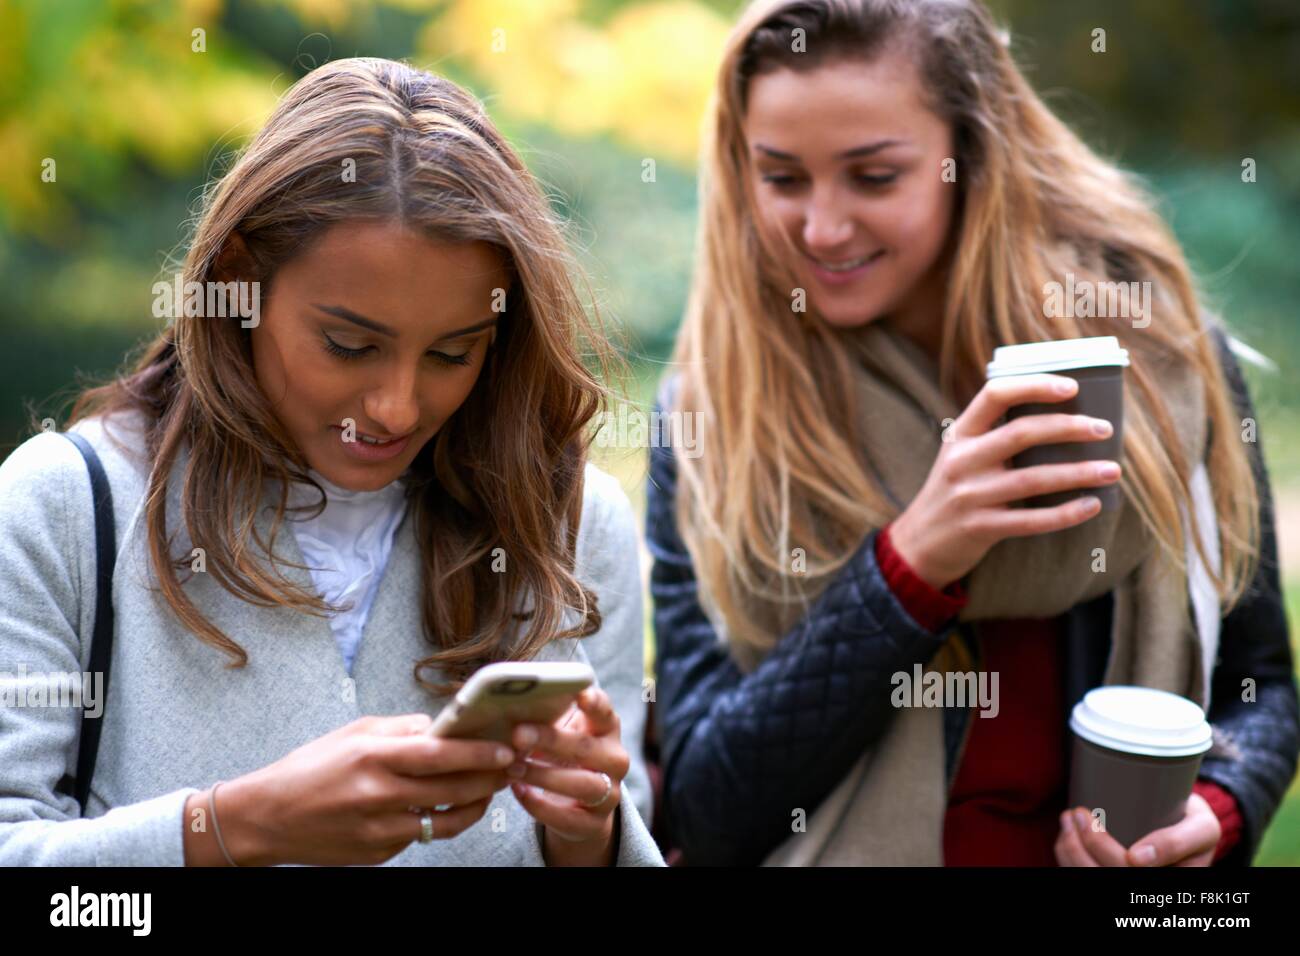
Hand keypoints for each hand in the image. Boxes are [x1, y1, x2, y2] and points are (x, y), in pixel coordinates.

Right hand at [184, 713, 514, 865]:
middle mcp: (378, 794)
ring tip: (488, 789)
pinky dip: (437, 820)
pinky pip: (420, 834)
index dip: (477, 752)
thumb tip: (441, 727)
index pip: (439, 754)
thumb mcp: (353, 733)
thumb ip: (401, 729)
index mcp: (373, 756)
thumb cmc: (310, 768)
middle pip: (451, 789)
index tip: (505, 748)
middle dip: (488, 778)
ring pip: (445, 821)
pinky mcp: (379, 853)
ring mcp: (379, 829)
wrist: (267, 818)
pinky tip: (447, 806)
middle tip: (511, 767)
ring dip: (473, 804)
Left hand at [507, 687, 628, 865]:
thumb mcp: (564, 732)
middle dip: (551, 740)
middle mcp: (615, 760)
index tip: (579, 695)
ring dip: (543, 775)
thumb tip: (510, 700)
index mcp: (607, 729)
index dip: (594, 703)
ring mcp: (610, 793)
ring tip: (513, 767)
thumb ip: (548, 716)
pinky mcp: (595, 823)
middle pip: (587, 748)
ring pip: (582, 784)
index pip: (605, 712)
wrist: (580, 807)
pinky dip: (539, 805)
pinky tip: (517, 791)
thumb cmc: (564, 755)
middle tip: (518, 734)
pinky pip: (568, 817)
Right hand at [889, 373, 1121, 589]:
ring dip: (1078, 473)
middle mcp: (961, 461)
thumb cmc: (955, 492)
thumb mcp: (963, 457)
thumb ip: (996, 437)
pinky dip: (1065, 513)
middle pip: (1021, 433)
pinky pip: (1031, 520)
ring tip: (1111, 470)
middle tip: (1104, 429)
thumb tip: (1066, 421)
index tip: (1072, 387)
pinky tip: (1091, 504)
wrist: (919, 543)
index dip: (1034, 386)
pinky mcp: (980, 528)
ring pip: (1033, 479)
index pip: (994, 395)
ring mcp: (969, 496)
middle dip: (1069, 428)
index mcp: (959, 435)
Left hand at [1054, 795, 1221, 866]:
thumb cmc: (1194, 824)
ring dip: (1069, 851)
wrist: (1192, 828)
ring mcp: (1129, 880)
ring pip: (1090, 876)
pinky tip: (1065, 837)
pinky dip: (1068, 859)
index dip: (1099, 847)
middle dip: (1081, 843)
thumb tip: (1137, 858)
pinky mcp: (1111, 872)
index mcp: (1172, 880)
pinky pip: (1084, 875)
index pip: (1128, 870)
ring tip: (1067, 820)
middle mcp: (1148, 886)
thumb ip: (1179, 840)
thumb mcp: (1202, 828)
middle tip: (1075, 811)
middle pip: (1106, 873)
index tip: (1085, 815)